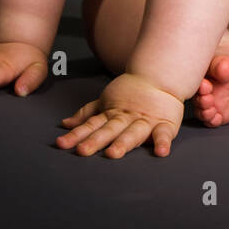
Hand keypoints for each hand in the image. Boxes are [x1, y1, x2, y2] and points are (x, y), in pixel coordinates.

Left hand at [57, 73, 185, 158]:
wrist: (161, 76)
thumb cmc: (131, 92)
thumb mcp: (106, 100)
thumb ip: (87, 114)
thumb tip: (65, 124)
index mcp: (112, 113)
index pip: (91, 125)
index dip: (77, 134)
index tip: (63, 144)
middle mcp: (127, 118)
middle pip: (109, 130)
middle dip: (96, 140)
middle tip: (83, 150)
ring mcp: (146, 121)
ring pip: (133, 133)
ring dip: (123, 143)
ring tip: (113, 153)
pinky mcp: (165, 124)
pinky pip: (164, 134)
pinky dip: (163, 142)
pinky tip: (161, 152)